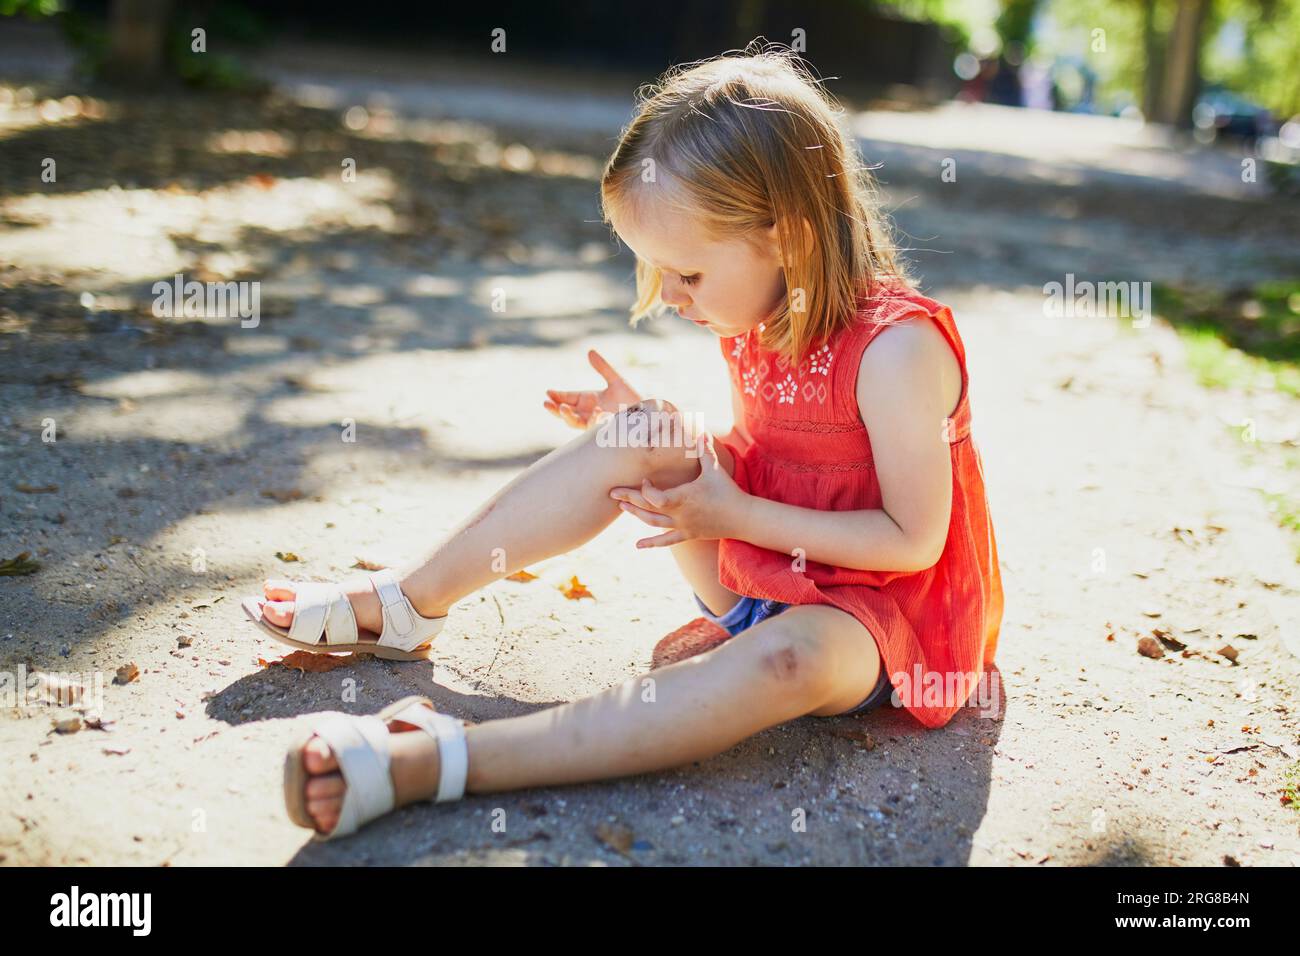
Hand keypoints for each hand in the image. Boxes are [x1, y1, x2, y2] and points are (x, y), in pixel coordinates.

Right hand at [543, 349, 641, 429]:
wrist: (647, 413)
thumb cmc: (631, 398)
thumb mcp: (616, 380)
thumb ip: (603, 368)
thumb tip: (590, 351)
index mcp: (588, 400)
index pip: (567, 397)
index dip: (557, 395)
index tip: (548, 392)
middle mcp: (588, 412)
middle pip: (566, 412)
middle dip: (555, 408)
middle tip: (546, 403)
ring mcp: (595, 422)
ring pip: (575, 422)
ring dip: (567, 416)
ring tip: (562, 408)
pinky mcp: (604, 430)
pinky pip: (594, 426)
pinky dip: (593, 420)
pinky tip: (596, 411)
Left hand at [608, 432, 747, 547]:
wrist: (742, 518)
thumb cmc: (727, 491)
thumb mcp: (715, 468)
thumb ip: (703, 449)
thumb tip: (699, 428)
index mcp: (683, 498)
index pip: (655, 498)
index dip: (644, 490)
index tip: (645, 480)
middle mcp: (680, 515)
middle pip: (647, 510)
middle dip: (628, 499)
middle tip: (611, 492)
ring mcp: (683, 526)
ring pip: (653, 523)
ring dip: (636, 515)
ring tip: (621, 506)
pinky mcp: (687, 535)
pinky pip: (666, 541)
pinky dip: (651, 544)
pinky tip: (637, 546)